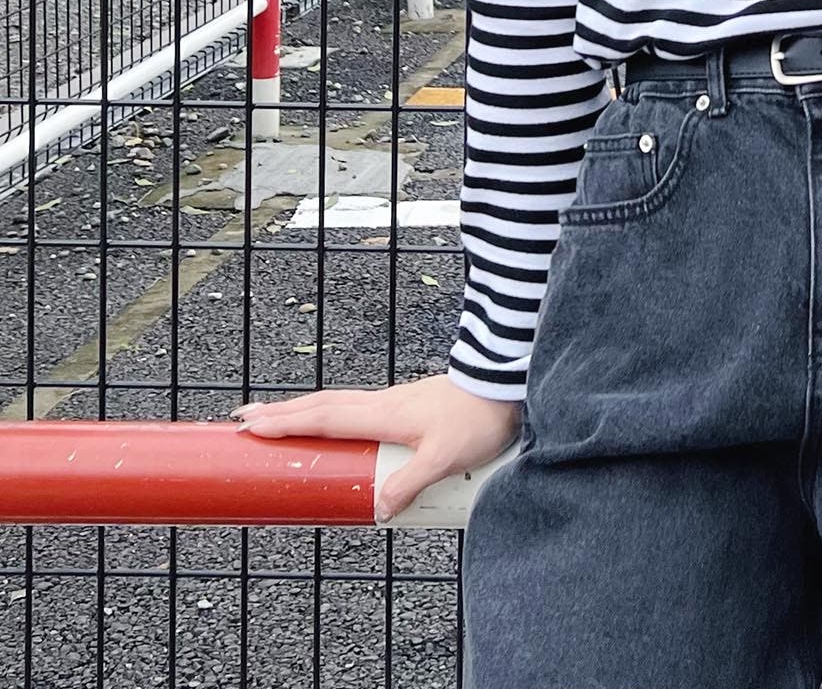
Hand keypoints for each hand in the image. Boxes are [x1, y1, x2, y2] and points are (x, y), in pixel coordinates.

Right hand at [229, 373, 522, 520]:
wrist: (505, 384)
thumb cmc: (477, 418)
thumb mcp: (445, 458)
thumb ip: (411, 482)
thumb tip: (379, 509)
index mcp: (383, 414)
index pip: (324, 417)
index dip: (286, 422)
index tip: (250, 425)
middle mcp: (381, 404)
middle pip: (321, 407)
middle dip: (281, 413)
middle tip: (244, 419)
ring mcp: (392, 403)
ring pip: (337, 405)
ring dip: (302, 411)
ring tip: (276, 421)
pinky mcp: (405, 407)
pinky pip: (355, 410)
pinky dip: (329, 413)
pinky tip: (330, 426)